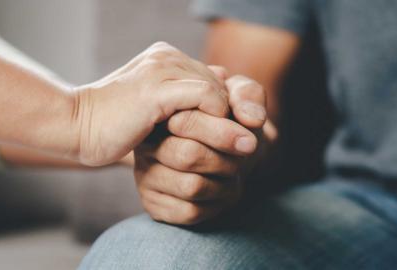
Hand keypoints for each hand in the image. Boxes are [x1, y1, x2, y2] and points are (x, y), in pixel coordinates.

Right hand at [71, 42, 228, 165]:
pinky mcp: (157, 89)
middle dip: (233, 114)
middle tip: (244, 143)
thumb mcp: (153, 108)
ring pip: (217, 90)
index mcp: (164, 57)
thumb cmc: (114, 124)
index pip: (212, 77)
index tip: (233, 134)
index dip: (226, 106)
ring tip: (240, 147)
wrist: (78, 127)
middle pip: (219, 82)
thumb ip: (180, 99)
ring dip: (230, 122)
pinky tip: (214, 142)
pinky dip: (218, 121)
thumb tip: (215, 97)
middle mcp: (165, 56)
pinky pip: (206, 98)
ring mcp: (160, 69)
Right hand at [134, 71, 276, 224]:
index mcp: (161, 113)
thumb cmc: (230, 121)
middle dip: (228, 161)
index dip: (224, 133)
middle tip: (243, 158)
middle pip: (188, 156)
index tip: (248, 140)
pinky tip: (221, 192)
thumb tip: (251, 119)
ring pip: (191, 186)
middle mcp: (146, 144)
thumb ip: (247, 96)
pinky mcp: (153, 203)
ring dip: (225, 184)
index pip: (186, 122)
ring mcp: (145, 175)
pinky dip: (217, 205)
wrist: (228, 152)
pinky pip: (190, 211)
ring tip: (233, 173)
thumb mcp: (240, 98)